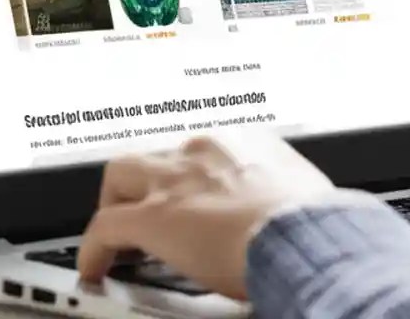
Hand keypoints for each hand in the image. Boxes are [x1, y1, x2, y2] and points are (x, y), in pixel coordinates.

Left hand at [77, 131, 362, 298]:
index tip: (193, 196)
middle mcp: (204, 151)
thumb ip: (288, 191)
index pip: (201, 150)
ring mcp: (175, 180)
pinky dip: (94, 248)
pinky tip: (94, 268)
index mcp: (243, 141)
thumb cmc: (315, 219)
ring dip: (115, 202)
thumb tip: (298, 210)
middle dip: (145, 180)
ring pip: (120, 175)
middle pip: (155, 153)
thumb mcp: (305, 189)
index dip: (189, 176)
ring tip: (114, 233)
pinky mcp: (152, 217)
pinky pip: (105, 227)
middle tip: (146, 207)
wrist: (305, 235)